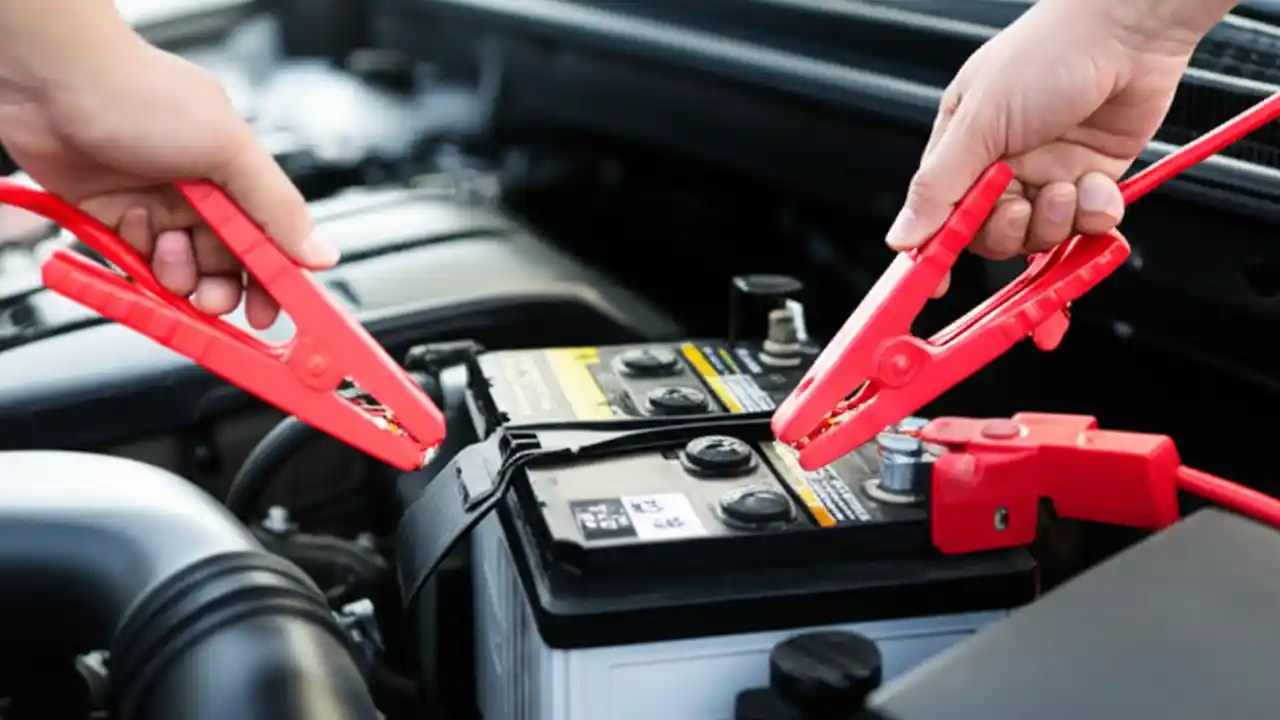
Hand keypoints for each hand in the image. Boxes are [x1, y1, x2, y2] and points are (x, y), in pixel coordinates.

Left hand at [0, 18, 337, 328]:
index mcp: (238, 177)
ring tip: (165, 246)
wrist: (51, 82)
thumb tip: (320, 251)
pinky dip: (134, 253)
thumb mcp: (229, 148)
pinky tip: (129, 223)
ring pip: (180, 271)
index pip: (270, 243)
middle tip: (213, 297)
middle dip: (221, 288)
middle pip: (226, 266)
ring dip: (174, 270)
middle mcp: (200, 195)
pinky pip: (134, 263)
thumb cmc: (140, 94)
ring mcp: (157, 208)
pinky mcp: (112, 220)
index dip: (272, 281)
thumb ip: (278, 207)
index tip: (270, 312)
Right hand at [885, 0, 1234, 293]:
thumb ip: (939, 186)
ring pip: (1041, 235)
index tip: (938, 283)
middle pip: (991, 235)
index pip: (941, 214)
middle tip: (1022, 206)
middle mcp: (1004, 165)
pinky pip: (1088, 223)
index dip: (938, 251)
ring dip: (1057, 220)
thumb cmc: (1048, 51)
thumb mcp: (979, 121)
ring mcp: (1050, 173)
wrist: (1129, 30)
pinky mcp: (1094, 178)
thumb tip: (902, 236)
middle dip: (1009, 230)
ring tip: (1068, 185)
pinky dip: (1095, 210)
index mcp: (963, 147)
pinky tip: (1097, 181)